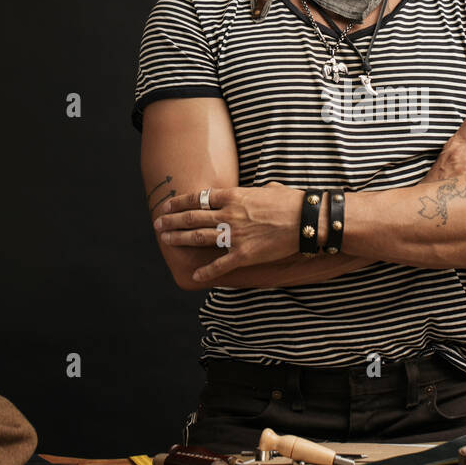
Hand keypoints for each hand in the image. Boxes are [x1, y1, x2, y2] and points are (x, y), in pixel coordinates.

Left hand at [155, 181, 302, 281]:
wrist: (307, 219)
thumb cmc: (292, 202)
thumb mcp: (269, 189)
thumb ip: (256, 191)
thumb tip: (258, 190)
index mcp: (233, 196)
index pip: (199, 198)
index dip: (180, 202)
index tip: (168, 206)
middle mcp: (229, 215)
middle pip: (192, 217)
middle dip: (172, 221)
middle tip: (158, 224)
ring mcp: (235, 235)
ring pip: (199, 238)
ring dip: (179, 239)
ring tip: (166, 240)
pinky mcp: (244, 254)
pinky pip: (220, 265)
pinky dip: (206, 272)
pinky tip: (195, 276)